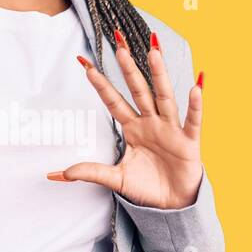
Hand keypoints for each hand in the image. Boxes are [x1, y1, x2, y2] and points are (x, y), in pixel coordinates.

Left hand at [48, 30, 203, 209]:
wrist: (173, 205)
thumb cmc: (147, 187)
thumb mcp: (115, 179)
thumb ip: (90, 172)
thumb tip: (56, 174)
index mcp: (133, 128)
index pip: (113, 101)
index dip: (100, 84)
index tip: (85, 65)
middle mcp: (151, 122)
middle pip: (137, 90)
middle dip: (128, 69)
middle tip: (119, 46)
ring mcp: (170, 129)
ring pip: (163, 97)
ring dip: (159, 75)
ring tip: (153, 52)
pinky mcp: (188, 142)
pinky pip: (192, 121)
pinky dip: (195, 105)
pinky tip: (194, 87)